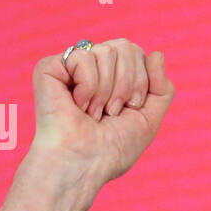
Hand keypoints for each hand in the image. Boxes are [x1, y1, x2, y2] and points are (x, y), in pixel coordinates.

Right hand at [28, 38, 174, 193]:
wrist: (85, 163)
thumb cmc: (113, 148)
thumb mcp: (149, 118)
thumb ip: (161, 87)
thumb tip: (156, 52)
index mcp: (113, 76)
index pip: (137, 52)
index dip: (141, 80)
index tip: (131, 108)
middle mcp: (92, 67)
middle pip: (125, 47)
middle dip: (127, 84)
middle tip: (112, 111)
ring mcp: (70, 66)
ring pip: (106, 51)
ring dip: (107, 91)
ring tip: (93, 113)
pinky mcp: (49, 68)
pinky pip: (83, 56)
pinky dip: (88, 87)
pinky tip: (77, 105)